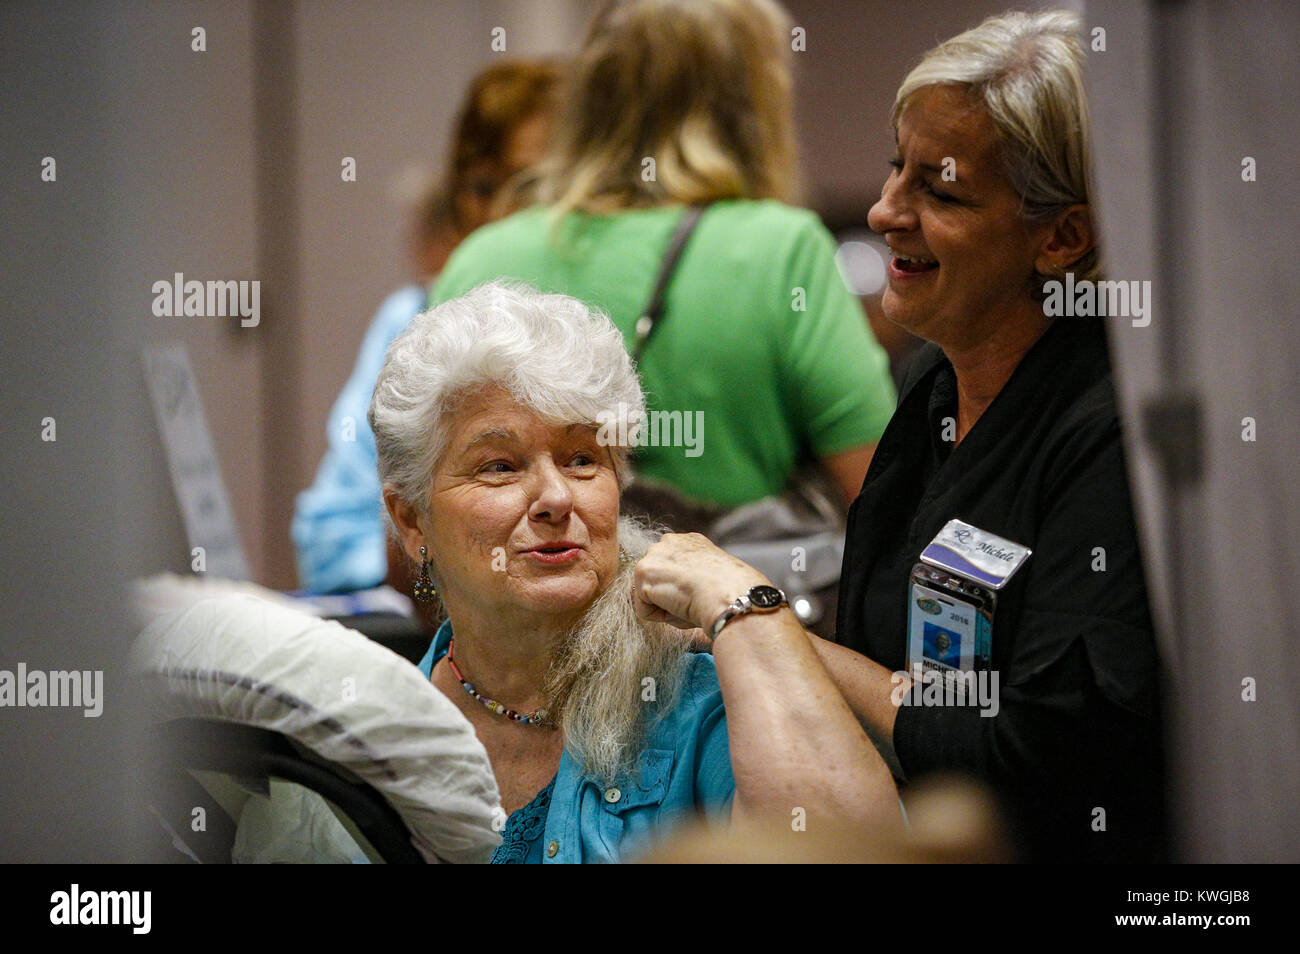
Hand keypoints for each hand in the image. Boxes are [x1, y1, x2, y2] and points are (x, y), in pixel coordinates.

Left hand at [632, 532, 771, 632]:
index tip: (697, 596)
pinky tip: (679, 608)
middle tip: (691, 602)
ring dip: (665, 606)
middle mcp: (669, 541)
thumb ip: (690, 580)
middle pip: (655, 578)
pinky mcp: (643, 572)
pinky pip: (643, 608)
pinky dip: (659, 617)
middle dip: (667, 595)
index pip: (671, 567)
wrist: (729, 595)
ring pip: (648, 593)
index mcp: (690, 541)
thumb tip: (673, 600)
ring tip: (688, 604)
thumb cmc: (729, 593)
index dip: (680, 588)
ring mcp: (654, 555)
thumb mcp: (711, 578)